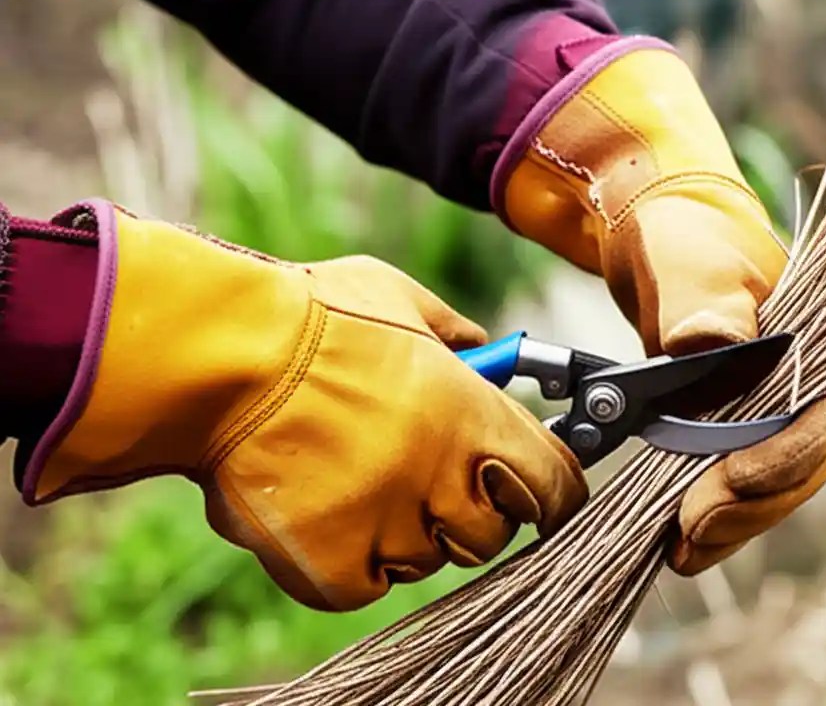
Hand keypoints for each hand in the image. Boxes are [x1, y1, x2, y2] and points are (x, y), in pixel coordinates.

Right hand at [26, 202, 585, 609]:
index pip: (554, 485)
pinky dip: (350, 558)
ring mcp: (390, 528)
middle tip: (424, 475)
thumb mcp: (398, 297)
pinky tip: (322, 508)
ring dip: (404, 529)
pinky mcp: (334, 568)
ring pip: (427, 558)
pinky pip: (367, 582)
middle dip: (468, 510)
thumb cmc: (307, 317)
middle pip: (491, 533)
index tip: (534, 491)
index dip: (549, 490)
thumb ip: (454, 330)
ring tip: (353, 475)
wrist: (216, 359)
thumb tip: (486, 346)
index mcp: (474, 417)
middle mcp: (444, 479)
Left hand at [496, 46, 825, 573]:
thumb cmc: (683, 238)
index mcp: (820, 342)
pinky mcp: (734, 435)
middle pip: (803, 466)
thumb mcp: (688, 261)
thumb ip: (703, 301)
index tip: (729, 482)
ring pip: (772, 488)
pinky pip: (736, 488)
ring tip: (680, 550)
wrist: (654, 239)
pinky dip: (711, 519)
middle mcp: (808, 386)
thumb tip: (712, 344)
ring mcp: (772, 414)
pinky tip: (676, 545)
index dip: (784, 459)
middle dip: (750, 506)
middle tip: (691, 530)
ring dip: (730, 525)